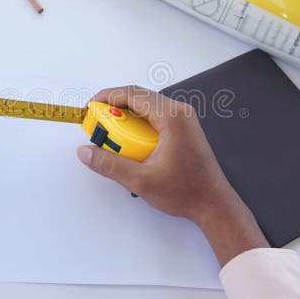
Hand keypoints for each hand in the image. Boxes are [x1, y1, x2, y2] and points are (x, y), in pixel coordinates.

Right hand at [76, 85, 267, 264]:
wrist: (214, 204)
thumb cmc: (186, 191)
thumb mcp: (140, 180)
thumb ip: (109, 165)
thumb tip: (86, 152)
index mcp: (172, 117)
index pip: (133, 94)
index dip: (107, 97)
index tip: (90, 108)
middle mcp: (179, 112)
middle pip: (139, 97)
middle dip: (114, 107)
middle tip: (96, 123)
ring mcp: (184, 119)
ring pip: (147, 106)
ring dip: (126, 115)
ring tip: (110, 134)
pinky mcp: (184, 129)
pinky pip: (155, 117)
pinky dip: (138, 124)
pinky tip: (129, 142)